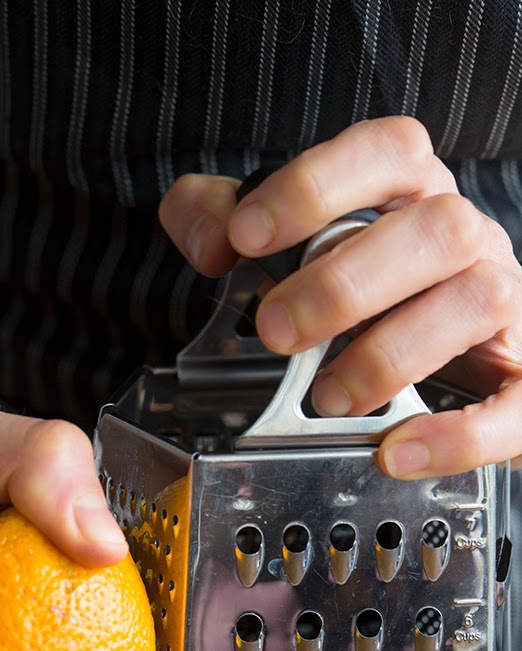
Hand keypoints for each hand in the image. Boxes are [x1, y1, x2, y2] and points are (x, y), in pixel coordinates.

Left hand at [159, 116, 521, 478]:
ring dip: (393, 354)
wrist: (463, 365)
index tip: (246, 235)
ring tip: (329, 398)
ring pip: (479, 300)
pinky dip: (459, 435)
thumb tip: (207, 235)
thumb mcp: (293, 250)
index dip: (316, 184)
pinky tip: (397, 450)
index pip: (388, 152)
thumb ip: (228, 223)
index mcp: (414, 197)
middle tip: (276, 333)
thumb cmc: (372, 300)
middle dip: (343, 284)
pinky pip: (516, 405)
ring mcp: (508, 307)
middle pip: (436, 228)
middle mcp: (471, 241)